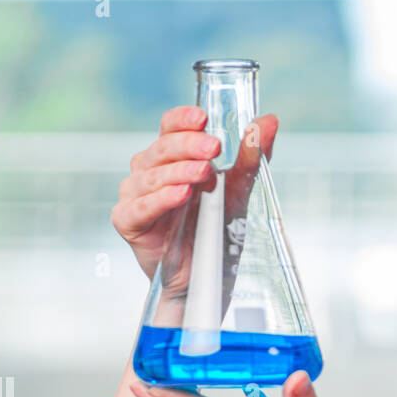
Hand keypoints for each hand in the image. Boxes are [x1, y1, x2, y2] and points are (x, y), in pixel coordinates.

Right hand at [112, 107, 278, 280]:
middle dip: (188, 146)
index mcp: (170, 157)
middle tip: (213, 149)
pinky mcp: (127, 221)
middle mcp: (148, 170)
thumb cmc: (214, 232)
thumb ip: (250, 158)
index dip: (183, 120)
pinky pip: (140, 206)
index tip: (203, 118)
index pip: (170, 127)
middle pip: (162, 148)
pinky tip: (180, 195)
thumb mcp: (237, 191)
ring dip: (178, 172)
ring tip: (203, 174)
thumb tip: (269, 121)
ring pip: (152, 176)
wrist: (204, 278)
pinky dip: (160, 200)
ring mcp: (134, 194)